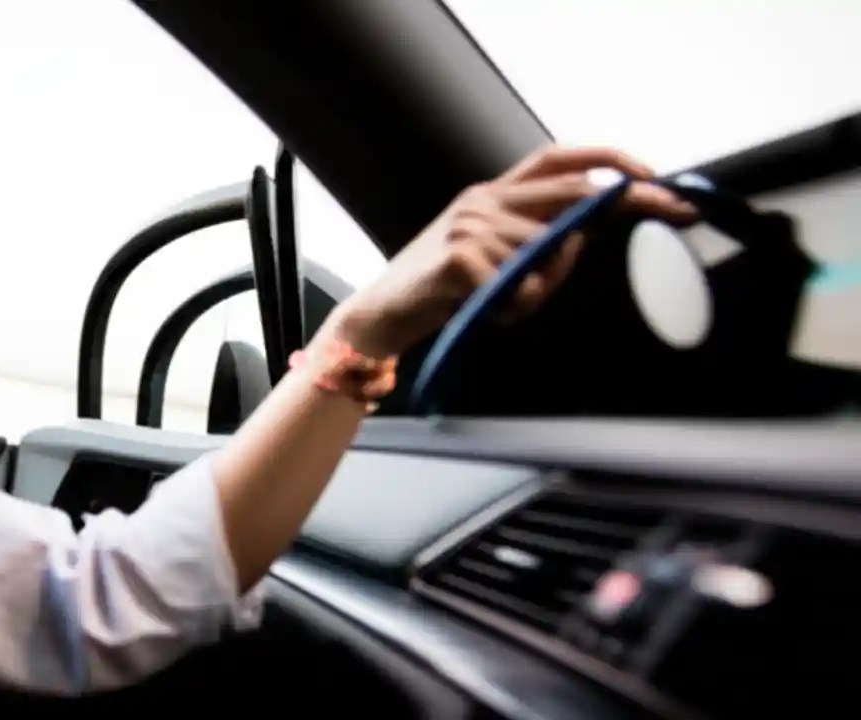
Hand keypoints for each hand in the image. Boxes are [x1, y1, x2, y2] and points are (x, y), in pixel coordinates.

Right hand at [326, 145, 698, 357]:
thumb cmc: (438, 292)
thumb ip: (534, 242)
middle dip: (631, 198)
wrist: (380, 317)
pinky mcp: (461, 257)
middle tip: (675, 208)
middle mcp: (483, 201)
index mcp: (491, 195)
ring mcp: (470, 225)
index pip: (556, 158)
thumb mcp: (491, 258)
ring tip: (506, 306)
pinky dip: (516, 308)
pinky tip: (490, 312)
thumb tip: (583, 236)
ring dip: (544, 290)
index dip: (607, 157)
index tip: (652, 174)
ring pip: (550, 254)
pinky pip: (521, 286)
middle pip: (570, 193)